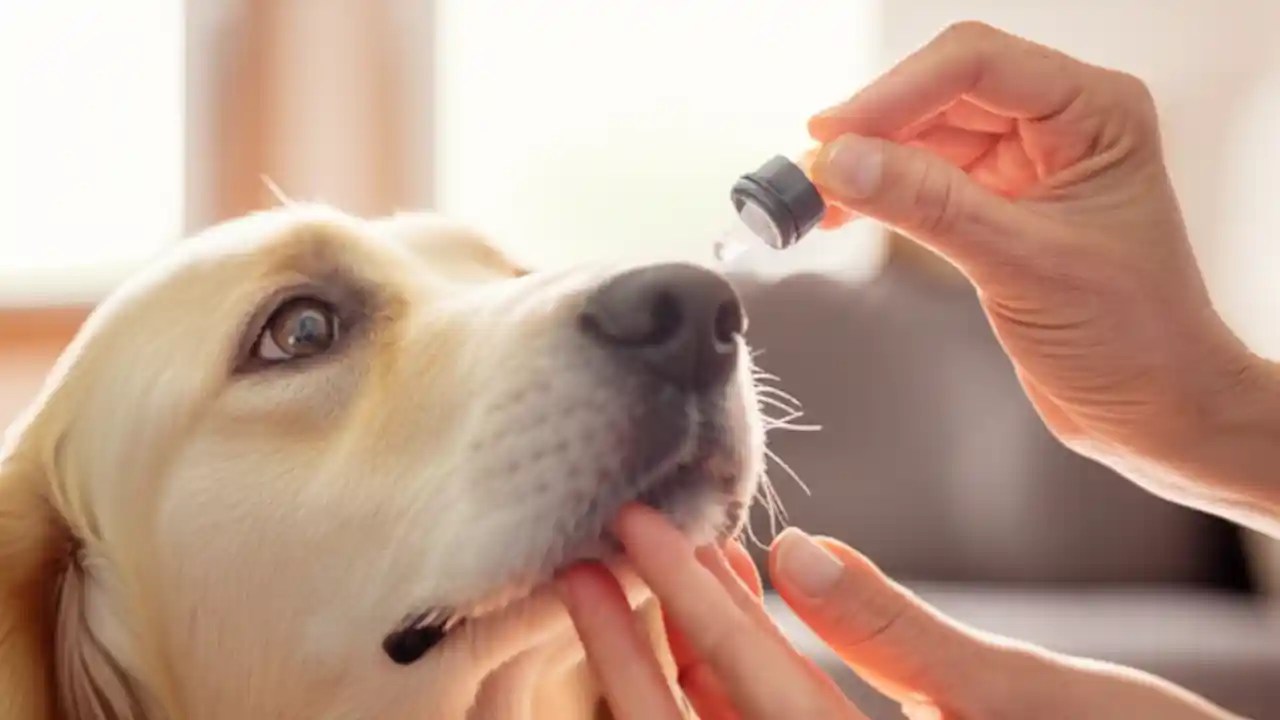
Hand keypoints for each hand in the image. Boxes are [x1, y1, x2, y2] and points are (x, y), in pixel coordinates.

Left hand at [561, 507, 1238, 719]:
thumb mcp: (1022, 700)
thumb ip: (898, 635)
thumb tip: (799, 555)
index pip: (748, 694)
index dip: (684, 608)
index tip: (626, 532)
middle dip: (637, 644)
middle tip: (586, 556)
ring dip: (686, 647)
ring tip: (647, 563)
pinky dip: (745, 667)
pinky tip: (737, 598)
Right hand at [806, 22, 1279, 528]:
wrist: (1154, 409)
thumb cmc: (1132, 338)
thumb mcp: (1023, 265)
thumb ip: (929, 207)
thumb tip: (844, 163)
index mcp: (1095, 113)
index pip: (976, 67)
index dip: (895, 94)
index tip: (834, 136)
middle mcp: (1063, 126)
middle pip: (943, 93)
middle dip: (874, 129)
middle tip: (813, 171)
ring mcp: (1028, 166)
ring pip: (926, 136)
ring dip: (870, 163)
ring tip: (815, 197)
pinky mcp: (1000, 207)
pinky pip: (926, 180)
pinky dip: (882, 194)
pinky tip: (844, 210)